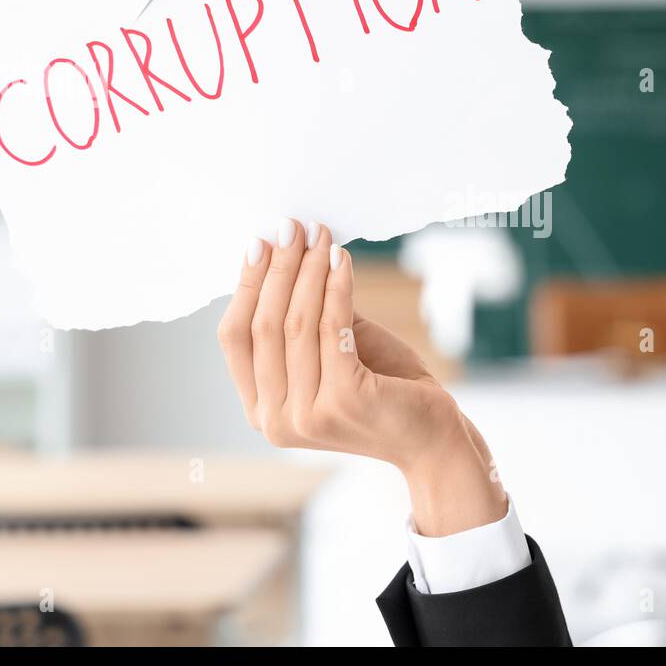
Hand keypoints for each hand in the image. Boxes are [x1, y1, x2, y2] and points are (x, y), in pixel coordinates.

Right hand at [217, 219, 506, 535]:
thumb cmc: (384, 391)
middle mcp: (275, 420)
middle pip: (263, 325)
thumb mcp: (333, 352)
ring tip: (321, 236)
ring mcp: (307, 414)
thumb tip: (289, 253)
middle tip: (291, 227)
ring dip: (308, 270)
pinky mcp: (343, 399)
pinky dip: (337, 286)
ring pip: (297, 322)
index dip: (245, 285)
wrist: (431, 438)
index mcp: (261, 410)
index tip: (259, 242)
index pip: (234, 338)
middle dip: (277, 268)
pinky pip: (333, 325)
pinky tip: (343, 260)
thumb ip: (306, 318)